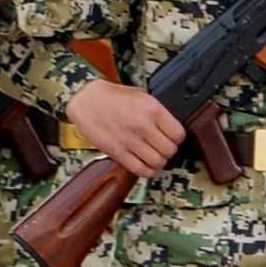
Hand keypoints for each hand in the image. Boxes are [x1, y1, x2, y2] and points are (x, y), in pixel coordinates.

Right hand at [63, 77, 188, 177]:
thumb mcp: (143, 96)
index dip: (177, 138)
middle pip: (170, 150)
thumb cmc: (114, 97)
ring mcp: (130, 140)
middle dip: (168, 150)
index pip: (178, 134)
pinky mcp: (118, 152)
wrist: (87, 101)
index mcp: (153, 110)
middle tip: (163, 148)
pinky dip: (147, 171)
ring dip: (158, 161)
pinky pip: (141, 169)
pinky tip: (146, 165)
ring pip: (158, 162)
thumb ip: (159, 112)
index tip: (173, 138)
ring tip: (154, 156)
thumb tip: (172, 127)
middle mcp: (143, 126)